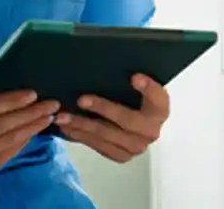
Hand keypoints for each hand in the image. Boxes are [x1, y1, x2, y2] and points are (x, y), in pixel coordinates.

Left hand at [54, 74, 169, 162]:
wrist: (136, 121)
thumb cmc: (133, 98)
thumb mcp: (137, 86)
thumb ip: (133, 80)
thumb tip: (121, 67)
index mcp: (160, 109)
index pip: (158, 98)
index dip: (148, 88)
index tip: (135, 77)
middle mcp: (151, 131)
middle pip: (128, 121)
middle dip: (103, 109)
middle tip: (82, 100)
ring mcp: (136, 146)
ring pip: (109, 137)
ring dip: (84, 126)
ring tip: (64, 117)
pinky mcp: (122, 155)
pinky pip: (100, 147)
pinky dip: (82, 137)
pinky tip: (68, 127)